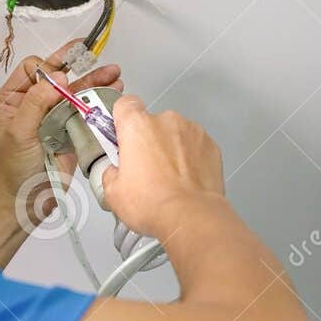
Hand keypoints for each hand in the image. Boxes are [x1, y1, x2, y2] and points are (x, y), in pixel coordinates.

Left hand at [0, 38, 121, 226]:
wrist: (23, 202)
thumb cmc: (12, 169)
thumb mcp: (18, 132)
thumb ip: (36, 102)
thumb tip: (59, 77)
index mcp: (13, 100)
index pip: (33, 69)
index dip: (49, 70)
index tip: (63, 83)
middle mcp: (34, 105)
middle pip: (59, 76)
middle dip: (79, 65)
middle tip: (97, 53)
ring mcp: (53, 118)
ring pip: (75, 92)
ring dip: (94, 82)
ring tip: (115, 74)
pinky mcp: (70, 133)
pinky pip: (85, 112)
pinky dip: (99, 102)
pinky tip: (113, 94)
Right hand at [100, 95, 224, 236]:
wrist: (192, 216)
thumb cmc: (153, 203)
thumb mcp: (113, 193)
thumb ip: (110, 173)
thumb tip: (115, 172)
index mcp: (137, 126)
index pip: (125, 104)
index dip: (122, 119)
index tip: (120, 136)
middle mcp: (166, 121)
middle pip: (151, 122)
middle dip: (147, 141)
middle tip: (144, 170)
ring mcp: (192, 131)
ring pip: (175, 134)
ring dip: (170, 149)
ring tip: (168, 180)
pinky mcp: (211, 145)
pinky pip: (195, 146)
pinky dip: (190, 158)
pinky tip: (185, 180)